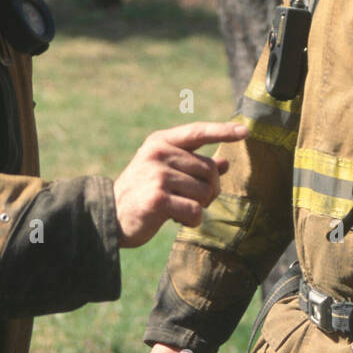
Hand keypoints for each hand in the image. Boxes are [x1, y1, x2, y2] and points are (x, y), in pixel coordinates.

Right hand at [113, 120, 246, 247]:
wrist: (108, 216)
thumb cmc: (141, 193)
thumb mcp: (164, 172)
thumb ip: (193, 166)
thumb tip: (225, 162)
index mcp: (160, 142)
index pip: (198, 132)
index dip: (222, 131)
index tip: (245, 131)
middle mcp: (159, 154)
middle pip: (210, 170)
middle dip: (209, 190)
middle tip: (190, 200)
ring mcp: (158, 176)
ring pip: (205, 192)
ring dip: (199, 207)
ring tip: (178, 210)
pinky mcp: (158, 199)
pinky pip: (196, 211)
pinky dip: (192, 220)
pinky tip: (176, 220)